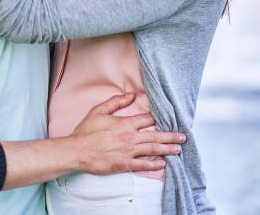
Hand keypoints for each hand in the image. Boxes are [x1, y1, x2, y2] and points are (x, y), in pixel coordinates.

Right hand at [69, 93, 184, 174]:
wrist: (77, 151)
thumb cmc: (86, 131)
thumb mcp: (99, 111)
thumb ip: (116, 102)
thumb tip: (131, 95)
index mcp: (124, 124)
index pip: (147, 119)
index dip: (158, 118)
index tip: (167, 118)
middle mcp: (129, 137)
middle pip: (155, 135)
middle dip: (171, 136)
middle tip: (183, 137)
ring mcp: (128, 152)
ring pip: (152, 150)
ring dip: (167, 149)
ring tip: (178, 149)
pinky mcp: (123, 164)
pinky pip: (142, 165)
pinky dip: (153, 164)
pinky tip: (162, 163)